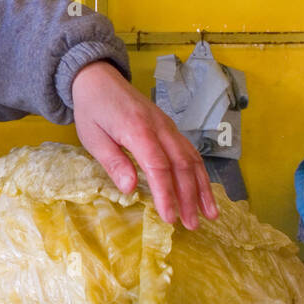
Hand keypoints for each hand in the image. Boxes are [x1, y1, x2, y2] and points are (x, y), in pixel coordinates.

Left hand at [71, 60, 218, 228]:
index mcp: (138, 130)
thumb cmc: (93, 110)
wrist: (99, 78)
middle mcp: (160, 128)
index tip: (170, 218)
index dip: (166, 194)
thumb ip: (113, 161)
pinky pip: (190, 151)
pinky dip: (199, 173)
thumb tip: (131, 188)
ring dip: (202, 188)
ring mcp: (168, 127)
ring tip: (210, 214)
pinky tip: (204, 191)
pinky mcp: (170, 128)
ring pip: (192, 159)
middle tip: (192, 225)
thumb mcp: (92, 137)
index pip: (159, 167)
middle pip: (181, 166)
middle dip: (189, 198)